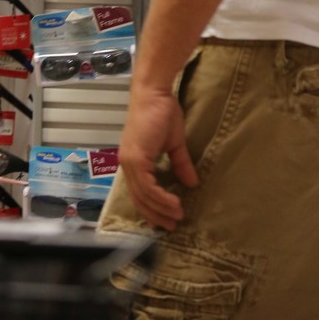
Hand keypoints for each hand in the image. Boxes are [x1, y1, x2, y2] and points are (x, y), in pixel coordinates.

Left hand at [119, 82, 197, 230]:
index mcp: (133, 161)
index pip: (140, 192)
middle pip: (140, 198)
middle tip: (172, 226)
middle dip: (156, 214)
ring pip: (143, 195)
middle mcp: (127, 164)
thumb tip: (191, 183)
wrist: (154, 93)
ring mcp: (129, 162)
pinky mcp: (136, 159)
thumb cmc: (162, 112)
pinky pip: (147, 186)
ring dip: (161, 208)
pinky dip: (160, 197)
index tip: (168, 218)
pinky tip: (173, 203)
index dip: (153, 208)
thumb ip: (179, 164)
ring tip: (177, 217)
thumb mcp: (174, 143)